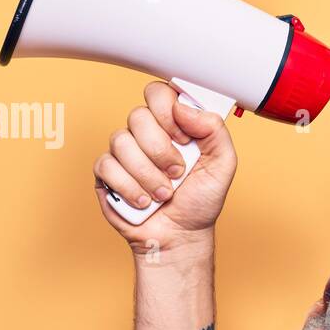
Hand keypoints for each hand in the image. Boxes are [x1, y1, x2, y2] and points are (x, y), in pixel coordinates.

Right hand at [94, 80, 237, 253]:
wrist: (182, 236)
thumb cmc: (201, 200)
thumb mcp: (223, 164)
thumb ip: (214, 129)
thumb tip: (183, 106)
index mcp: (173, 124)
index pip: (158, 93)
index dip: (168, 112)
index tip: (185, 139)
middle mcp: (145, 133)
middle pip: (138, 116)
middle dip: (161, 150)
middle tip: (178, 172)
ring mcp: (123, 152)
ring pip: (121, 141)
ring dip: (148, 174)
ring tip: (164, 193)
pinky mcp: (106, 173)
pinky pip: (107, 166)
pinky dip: (130, 188)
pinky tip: (145, 201)